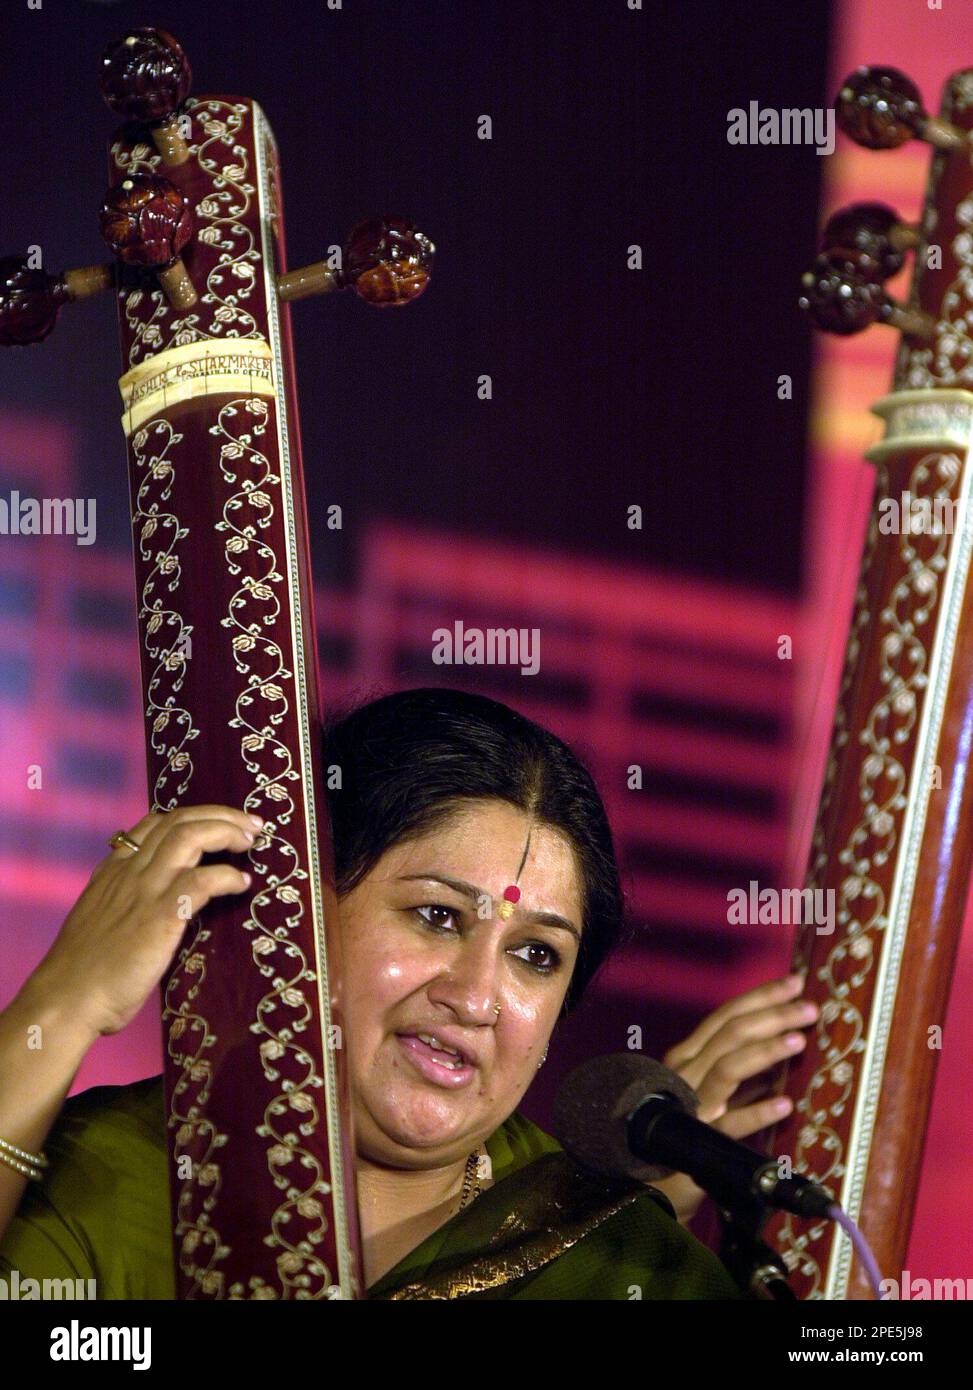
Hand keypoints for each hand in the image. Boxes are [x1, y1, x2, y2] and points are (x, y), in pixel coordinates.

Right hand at [28, 804, 261, 1040]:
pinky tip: (242, 883)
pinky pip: (201, 880)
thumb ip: (124, 899)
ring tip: (250, 842)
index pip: (154, 823)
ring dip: (227, 832)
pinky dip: (227, 875)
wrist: (67, 998)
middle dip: (220, 815)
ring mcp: (145, 891)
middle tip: (251, 825)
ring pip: (190, 837)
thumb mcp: (100, 917)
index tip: (219, 822)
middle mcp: (130, 872)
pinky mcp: (160, 916)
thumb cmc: (85, 970)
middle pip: (180, 821)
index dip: (192, 815)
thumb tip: (154, 899)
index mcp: (113, 870)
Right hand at [650, 974, 817, 1224]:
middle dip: (772, 1015)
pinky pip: (729, 1123)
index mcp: (688, 1056)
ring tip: (799, 1041)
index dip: (760, 996)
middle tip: (809, 1008)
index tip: (794, 982)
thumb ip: (736, 1067)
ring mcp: (690, 1103)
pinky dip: (756, 1111)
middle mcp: (686, 1071)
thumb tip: (779, 1042)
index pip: (725, 1016)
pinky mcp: (697, 1140)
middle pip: (730, 1032)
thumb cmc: (682, 1129)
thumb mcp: (708, 1088)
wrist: (646, 1180)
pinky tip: (784, 1104)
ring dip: (765, 1050)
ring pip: (728, 1065)